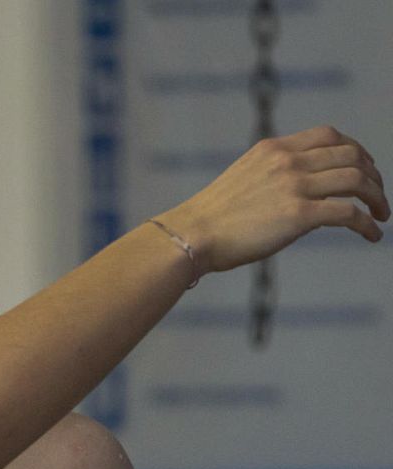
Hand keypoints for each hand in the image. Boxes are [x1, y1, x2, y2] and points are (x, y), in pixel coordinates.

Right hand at [156, 125, 387, 277]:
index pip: (330, 136)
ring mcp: (294, 186)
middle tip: (378, 196)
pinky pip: (348, 213)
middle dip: (373, 175)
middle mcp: (287, 161)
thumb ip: (273, 174)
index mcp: (273, 149)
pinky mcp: (298, 215)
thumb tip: (299, 191)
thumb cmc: (211, 218)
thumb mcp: (244, 179)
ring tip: (381, 215)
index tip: (364, 169)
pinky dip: (367, 224)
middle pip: (351, 156)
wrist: (191, 235)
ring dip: (377, 198)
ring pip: (357, 180)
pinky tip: (372, 235)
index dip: (356, 151)